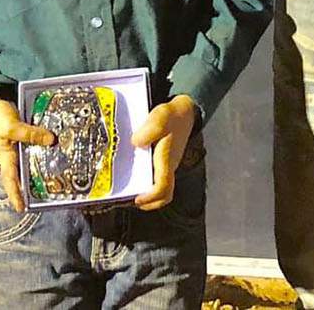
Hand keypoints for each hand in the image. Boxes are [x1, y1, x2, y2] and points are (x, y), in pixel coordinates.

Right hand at [0, 98, 53, 212]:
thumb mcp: (10, 127)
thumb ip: (29, 134)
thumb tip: (51, 140)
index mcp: (6, 158)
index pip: (10, 180)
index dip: (15, 194)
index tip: (21, 208)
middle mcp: (15, 156)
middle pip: (26, 174)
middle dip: (35, 185)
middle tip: (48, 196)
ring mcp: (23, 147)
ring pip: (35, 160)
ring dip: (46, 166)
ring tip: (62, 176)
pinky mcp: (29, 138)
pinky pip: (40, 146)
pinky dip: (48, 148)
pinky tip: (61, 149)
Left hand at [132, 95, 197, 210]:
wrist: (185, 111)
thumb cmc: (172, 116)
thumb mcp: (160, 117)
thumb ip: (150, 129)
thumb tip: (136, 142)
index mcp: (167, 160)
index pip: (163, 188)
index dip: (150, 198)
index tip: (137, 199)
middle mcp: (168, 167)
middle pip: (163, 195)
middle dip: (148, 202)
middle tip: (131, 198)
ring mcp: (167, 165)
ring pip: (160, 187)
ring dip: (146, 192)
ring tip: (128, 187)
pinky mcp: (164, 161)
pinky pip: (156, 178)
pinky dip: (145, 181)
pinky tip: (132, 171)